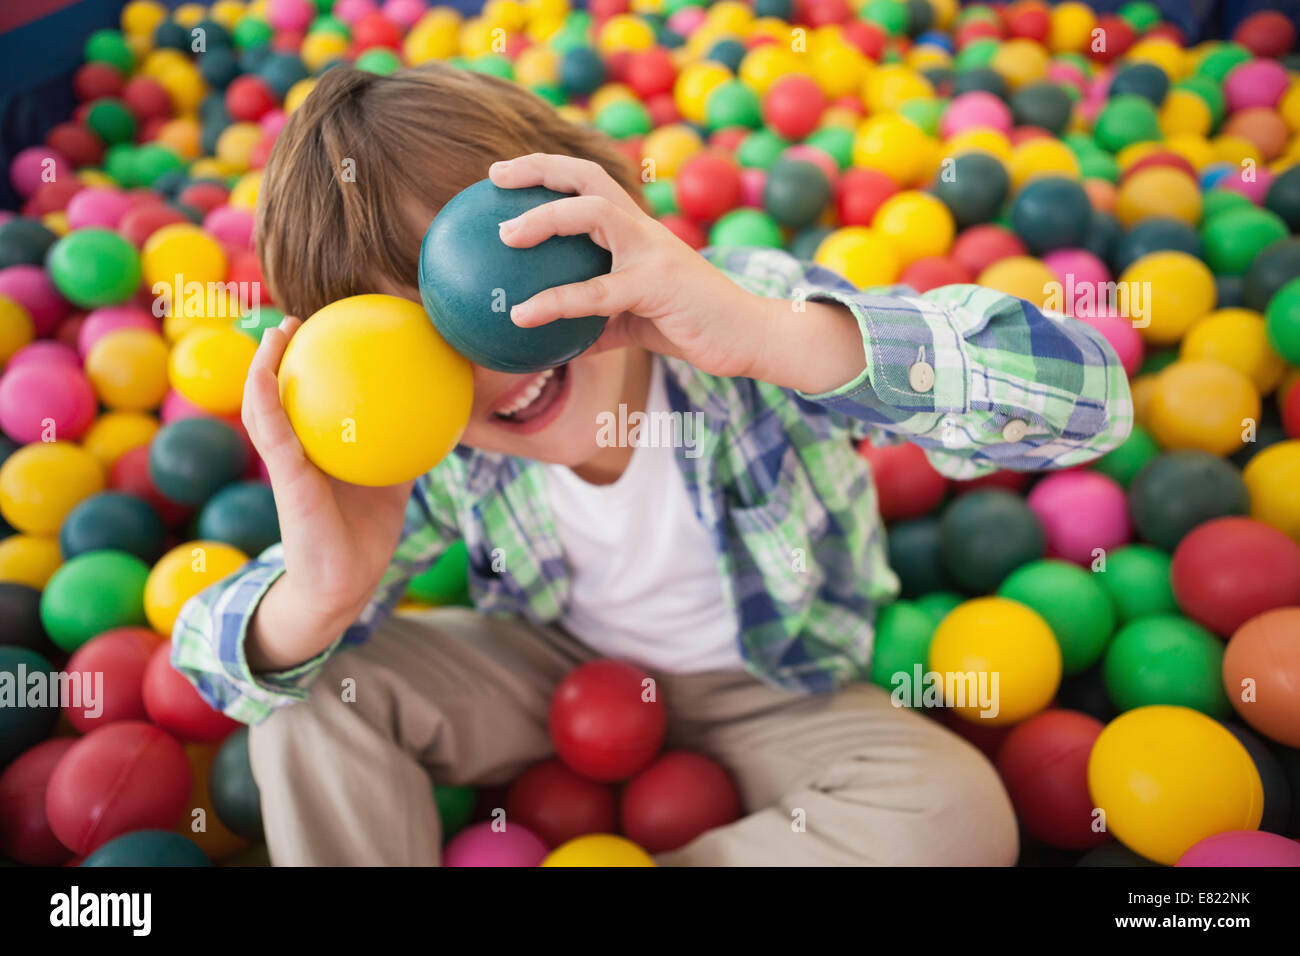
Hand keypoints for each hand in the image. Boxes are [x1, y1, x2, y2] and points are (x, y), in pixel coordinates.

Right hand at [240, 316, 412, 666]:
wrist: (343, 583)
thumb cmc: (364, 535)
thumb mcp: (392, 485)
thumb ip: (406, 452)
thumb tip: (440, 420)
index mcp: (316, 453)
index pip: (309, 401)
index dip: (311, 367)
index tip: (324, 331)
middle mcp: (295, 453)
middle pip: (278, 396)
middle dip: (279, 356)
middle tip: (292, 318)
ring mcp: (285, 465)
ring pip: (263, 406)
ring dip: (264, 366)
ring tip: (278, 331)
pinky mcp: (284, 479)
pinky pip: (273, 434)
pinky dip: (265, 400)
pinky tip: (268, 374)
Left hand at [489, 153, 768, 378]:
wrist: (748, 338)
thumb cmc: (691, 327)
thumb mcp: (632, 322)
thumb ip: (593, 323)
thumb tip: (546, 342)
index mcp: (636, 230)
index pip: (589, 182)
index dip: (547, 170)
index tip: (504, 175)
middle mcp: (642, 229)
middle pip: (588, 176)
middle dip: (539, 167)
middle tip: (495, 177)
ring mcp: (651, 251)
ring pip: (592, 215)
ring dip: (544, 217)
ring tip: (503, 235)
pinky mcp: (657, 284)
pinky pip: (597, 291)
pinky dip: (555, 301)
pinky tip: (521, 316)